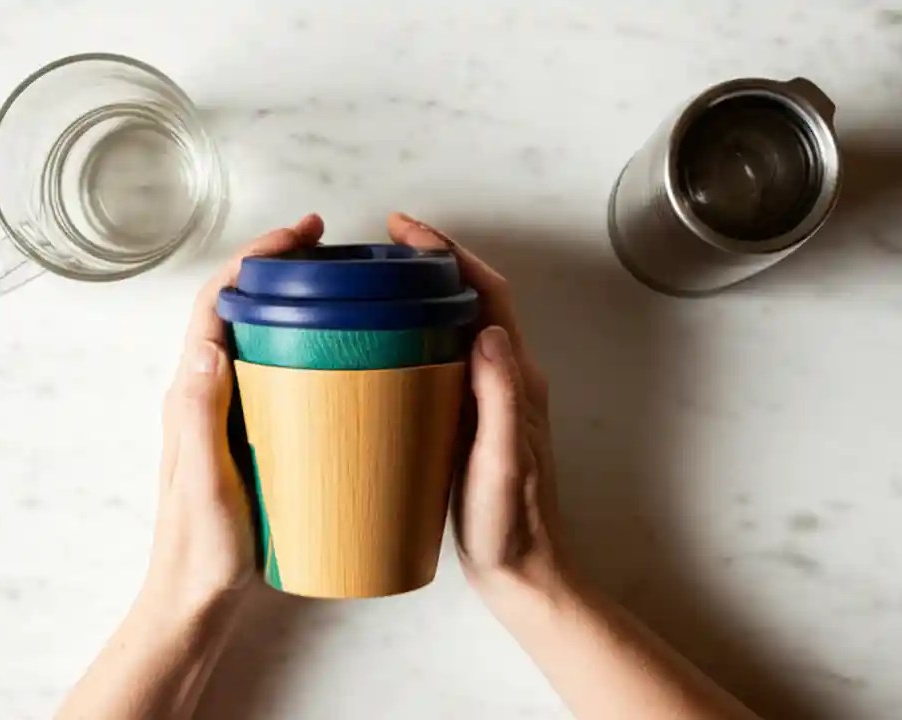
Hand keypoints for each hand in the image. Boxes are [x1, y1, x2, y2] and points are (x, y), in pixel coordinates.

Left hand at [146, 213, 326, 612]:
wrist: (196, 597)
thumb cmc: (200, 548)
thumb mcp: (205, 483)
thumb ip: (200, 416)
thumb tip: (209, 343)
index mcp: (191, 393)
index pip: (215, 304)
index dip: (254, 258)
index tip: (300, 235)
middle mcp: (204, 391)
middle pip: (236, 306)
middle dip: (276, 265)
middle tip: (327, 245)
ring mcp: (224, 410)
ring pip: (253, 333)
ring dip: (288, 298)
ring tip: (336, 282)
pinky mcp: (246, 432)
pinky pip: (270, 369)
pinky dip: (299, 341)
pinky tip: (335, 352)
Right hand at [386, 213, 566, 608]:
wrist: (522, 573)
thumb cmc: (512, 526)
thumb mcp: (502, 462)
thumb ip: (501, 398)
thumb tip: (484, 331)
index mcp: (518, 380)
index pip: (489, 295)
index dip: (451, 254)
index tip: (406, 231)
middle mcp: (509, 380)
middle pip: (474, 299)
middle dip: (434, 261)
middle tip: (384, 246)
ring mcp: (491, 400)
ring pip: (459, 327)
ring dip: (426, 295)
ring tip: (379, 281)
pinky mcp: (472, 421)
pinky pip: (446, 360)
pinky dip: (419, 335)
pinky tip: (386, 345)